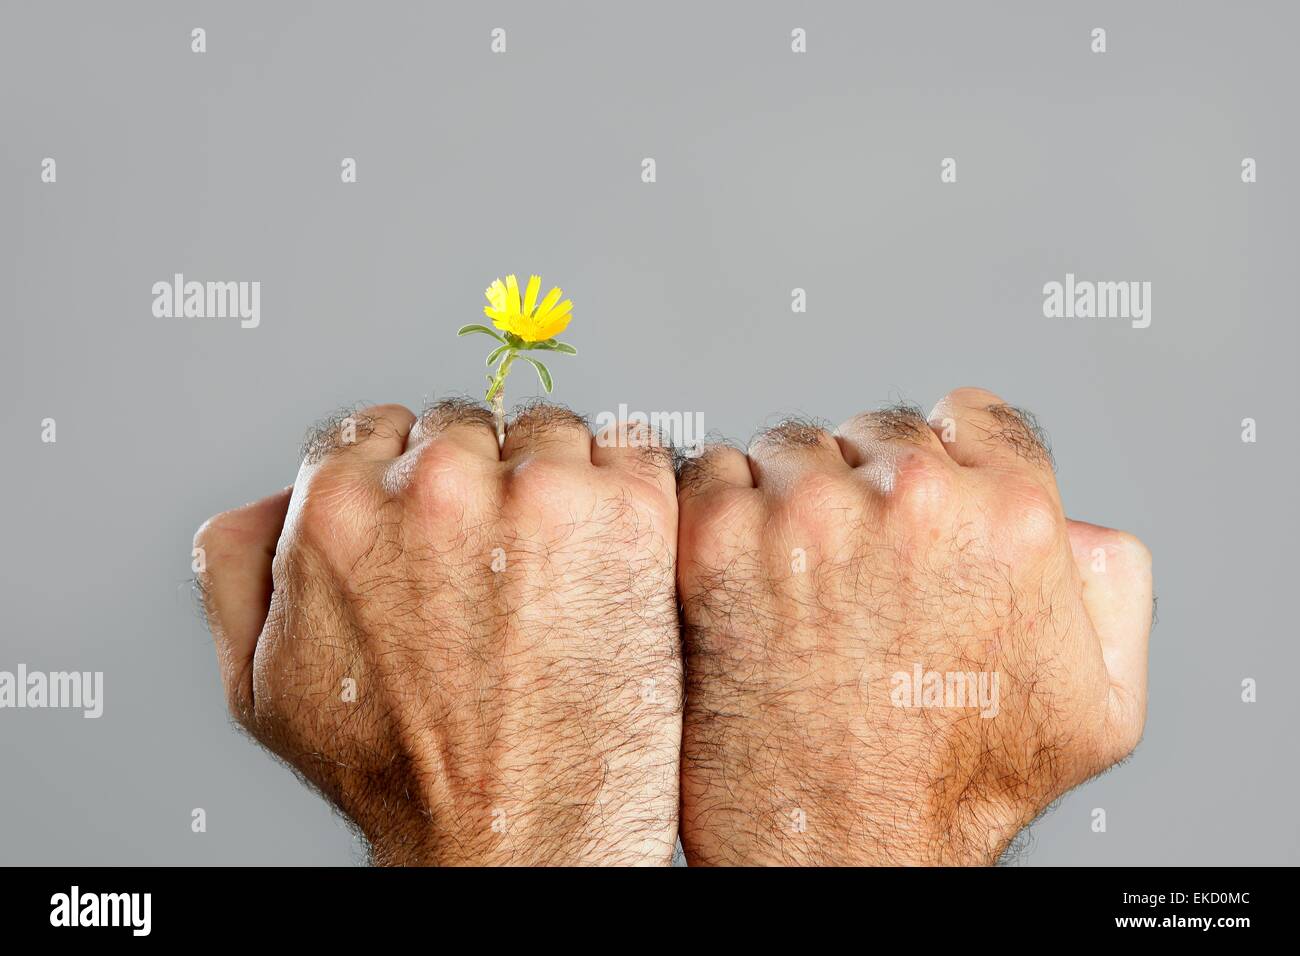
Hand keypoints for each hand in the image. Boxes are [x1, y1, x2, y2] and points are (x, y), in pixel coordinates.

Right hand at [194, 401, 681, 864]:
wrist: (518, 838)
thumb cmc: (399, 774)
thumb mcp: (259, 685)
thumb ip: (237, 569)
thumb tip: (267, 498)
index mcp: (338, 510)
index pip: (374, 430)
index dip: (402, 477)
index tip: (433, 521)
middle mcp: (437, 487)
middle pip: (464, 427)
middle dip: (476, 479)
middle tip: (498, 561)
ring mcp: (540, 495)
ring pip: (546, 431)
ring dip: (553, 480)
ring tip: (557, 569)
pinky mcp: (628, 512)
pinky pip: (630, 442)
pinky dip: (627, 481)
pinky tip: (612, 547)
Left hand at [676, 388, 1151, 864]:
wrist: (840, 850)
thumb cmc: (958, 788)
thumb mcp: (1101, 704)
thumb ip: (1112, 585)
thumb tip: (1073, 523)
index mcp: (1011, 517)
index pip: (971, 415)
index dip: (948, 457)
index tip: (920, 493)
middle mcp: (911, 499)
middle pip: (879, 431)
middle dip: (871, 483)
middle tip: (858, 568)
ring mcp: (807, 514)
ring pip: (794, 447)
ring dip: (793, 496)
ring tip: (800, 584)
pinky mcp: (719, 539)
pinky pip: (714, 472)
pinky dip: (723, 510)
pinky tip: (744, 578)